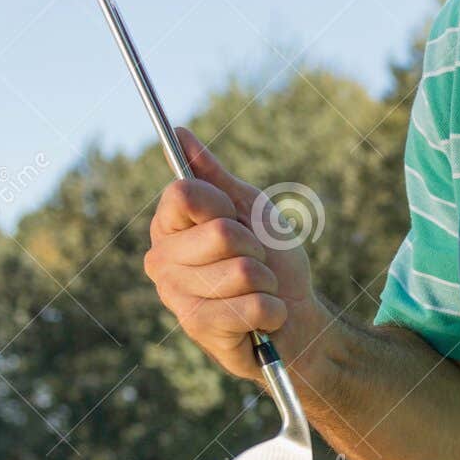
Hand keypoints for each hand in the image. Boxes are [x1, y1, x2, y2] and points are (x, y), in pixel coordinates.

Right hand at [143, 130, 324, 383]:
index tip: (234, 218)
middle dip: (255, 247)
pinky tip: (262, 320)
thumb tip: (180, 132)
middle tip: (255, 263)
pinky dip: (271, 311)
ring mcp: (175, 296)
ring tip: (259, 292)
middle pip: (220, 233)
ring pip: (241, 271)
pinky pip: (249, 307)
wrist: (297, 319)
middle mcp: (161, 259)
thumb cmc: (272, 262)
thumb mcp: (248, 209)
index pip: (184, 193)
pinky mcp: (197, 328)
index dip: (221, 204)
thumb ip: (214, 175)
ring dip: (266, 282)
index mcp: (169, 226)